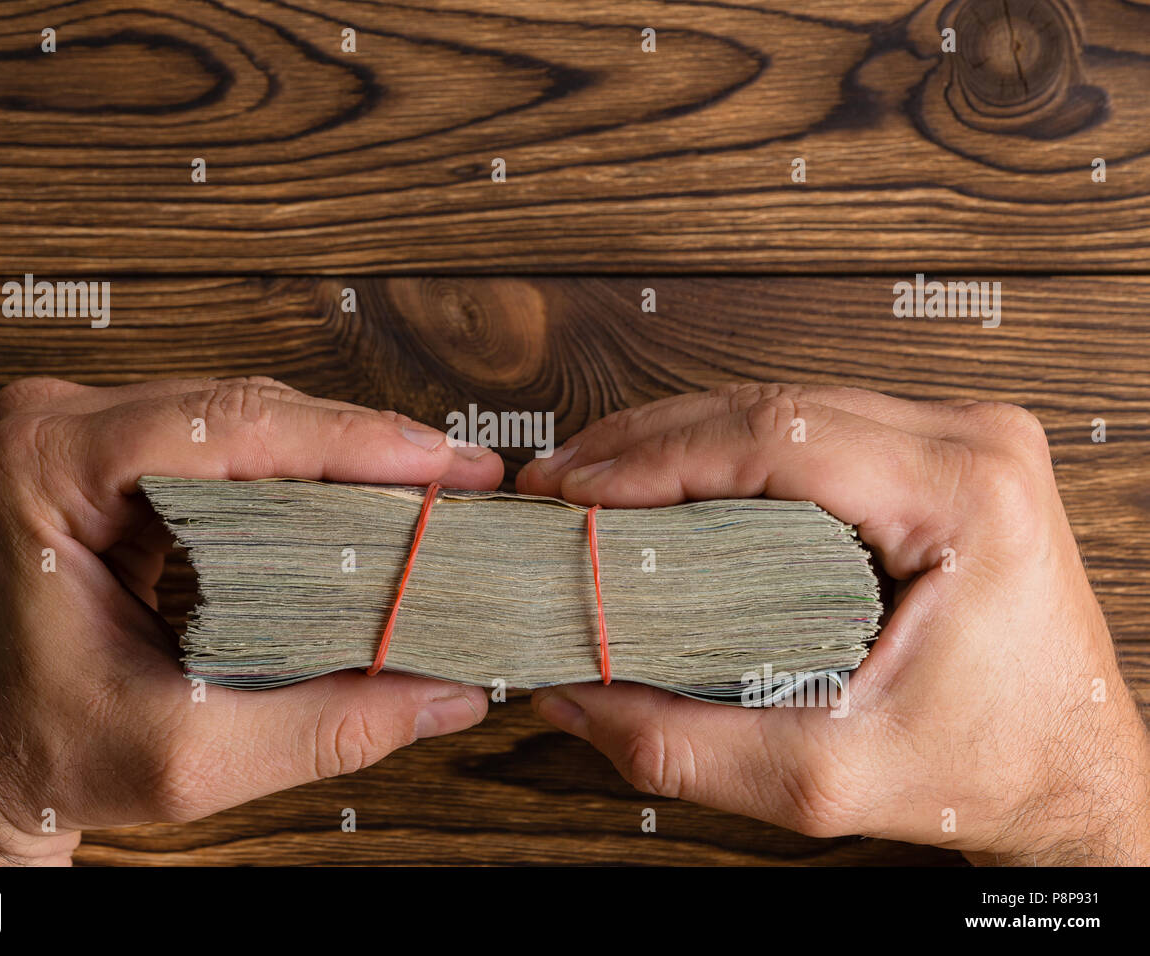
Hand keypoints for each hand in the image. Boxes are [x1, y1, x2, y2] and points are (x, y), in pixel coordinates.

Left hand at [0, 377, 502, 864]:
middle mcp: (58, 427)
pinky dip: (298, 471)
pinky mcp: (105, 457)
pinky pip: (222, 443)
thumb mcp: (189, 754)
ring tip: (430, 491)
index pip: (233, 426)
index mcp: (49, 470)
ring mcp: (78, 433)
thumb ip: (328, 724)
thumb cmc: (36, 753)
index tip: (449, 465)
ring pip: (244, 417)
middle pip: (248, 408)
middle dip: (366, 446)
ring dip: (340, 454)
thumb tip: (448, 694)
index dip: (359, 440)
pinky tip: (360, 496)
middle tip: (464, 484)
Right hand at [517, 383, 1149, 864]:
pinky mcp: (943, 456)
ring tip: (596, 479)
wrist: (1070, 773)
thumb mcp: (828, 778)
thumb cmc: (988, 766)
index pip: (777, 436)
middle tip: (561, 482)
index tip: (575, 488)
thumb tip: (576, 696)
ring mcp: (963, 439)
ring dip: (682, 437)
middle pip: (771, 403)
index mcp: (967, 496)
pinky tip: (672, 478)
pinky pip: (815, 426)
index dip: (656, 457)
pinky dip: (730, 449)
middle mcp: (972, 444)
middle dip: (648, 440)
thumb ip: (686, 746)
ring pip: (786, 403)